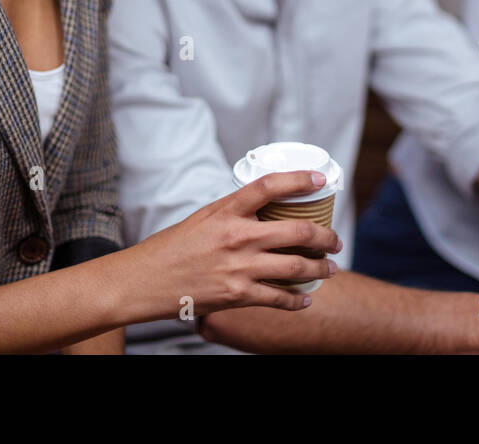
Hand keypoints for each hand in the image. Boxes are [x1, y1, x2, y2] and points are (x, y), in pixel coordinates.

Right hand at [127, 170, 341, 318]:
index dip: (301, 179)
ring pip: (297, 266)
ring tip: (330, 268)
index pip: (271, 186)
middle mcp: (237, 236)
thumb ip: (234, 214)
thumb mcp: (203, 218)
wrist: (143, 281)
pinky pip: (279, 298)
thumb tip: (265, 211)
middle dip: (326, 237)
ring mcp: (239, 267)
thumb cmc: (170, 248)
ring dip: (321, 268)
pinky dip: (297, 300)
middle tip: (334, 240)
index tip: (320, 180)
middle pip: (298, 231)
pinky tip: (305, 299)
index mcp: (227, 210)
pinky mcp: (237, 295)